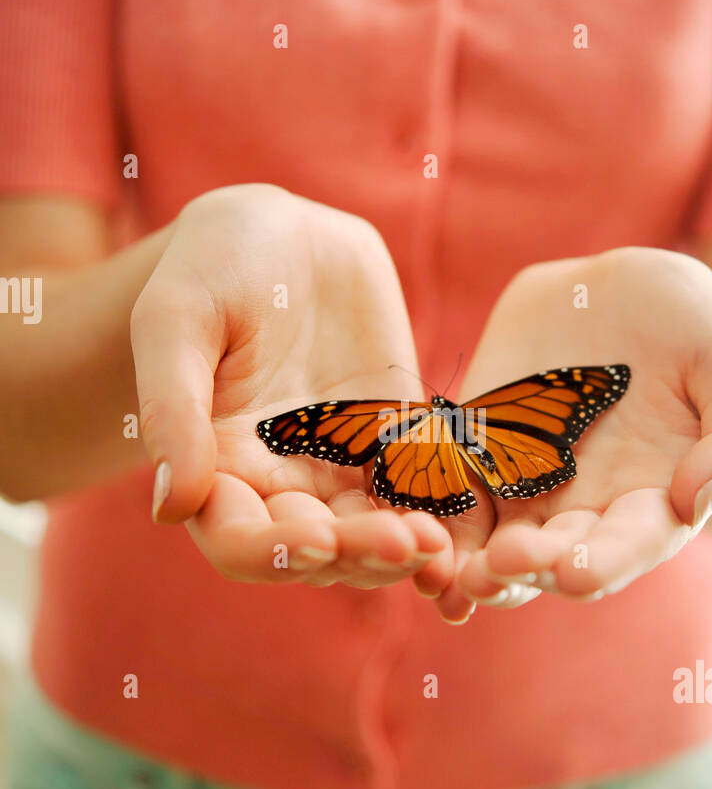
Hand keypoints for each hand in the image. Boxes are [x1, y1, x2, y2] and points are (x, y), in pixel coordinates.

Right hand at [130, 185, 449, 586]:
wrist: (282, 233)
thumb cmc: (210, 268)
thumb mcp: (176, 320)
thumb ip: (173, 409)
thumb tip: (170, 506)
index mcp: (216, 467)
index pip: (238, 540)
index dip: (274, 553)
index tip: (317, 540)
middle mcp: (278, 483)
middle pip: (317, 549)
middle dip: (356, 555)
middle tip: (401, 544)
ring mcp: (340, 468)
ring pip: (371, 534)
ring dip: (402, 548)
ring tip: (437, 542)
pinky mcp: (393, 442)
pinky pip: (418, 490)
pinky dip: (439, 511)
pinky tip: (464, 519)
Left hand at [433, 247, 711, 620]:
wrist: (622, 289)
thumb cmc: (696, 329)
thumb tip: (698, 498)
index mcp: (652, 504)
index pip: (628, 547)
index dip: (604, 564)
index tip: (578, 575)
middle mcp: (584, 513)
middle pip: (551, 558)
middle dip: (526, 568)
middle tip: (502, 565)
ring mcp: (524, 488)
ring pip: (490, 543)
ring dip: (469, 563)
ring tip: (451, 569)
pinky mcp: (474, 453)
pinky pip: (444, 492)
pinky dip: (425, 514)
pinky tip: (404, 526)